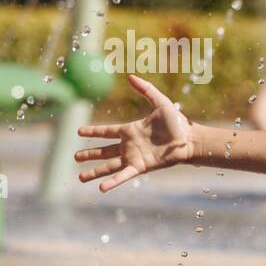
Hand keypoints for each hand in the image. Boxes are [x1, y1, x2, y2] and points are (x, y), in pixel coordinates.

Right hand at [74, 74, 193, 191]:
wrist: (190, 139)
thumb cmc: (178, 122)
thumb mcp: (160, 102)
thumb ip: (146, 90)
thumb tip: (131, 76)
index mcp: (131, 130)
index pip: (107, 131)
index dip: (93, 132)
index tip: (79, 132)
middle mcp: (129, 145)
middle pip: (104, 151)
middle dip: (90, 154)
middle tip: (75, 157)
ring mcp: (134, 157)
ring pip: (109, 166)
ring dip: (95, 172)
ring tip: (80, 178)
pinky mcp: (141, 167)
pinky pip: (123, 175)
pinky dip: (112, 182)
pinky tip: (101, 188)